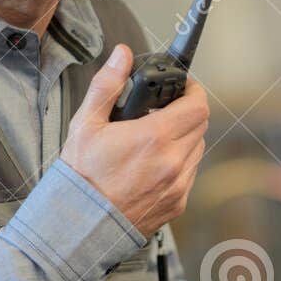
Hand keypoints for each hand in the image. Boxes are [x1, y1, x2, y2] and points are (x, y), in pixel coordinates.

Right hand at [60, 44, 208, 237]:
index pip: (197, 106)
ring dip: (185, 138)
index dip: (193, 92)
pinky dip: (180, 163)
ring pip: (197, 149)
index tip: (183, 88)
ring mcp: (178, 185)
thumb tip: (122, 55)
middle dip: (187, 112)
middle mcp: (172, 162)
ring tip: (157, 137)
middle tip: (166, 110)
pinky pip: (190, 173)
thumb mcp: (86, 124)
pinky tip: (155, 163)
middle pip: (201, 125)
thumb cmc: (80, 177)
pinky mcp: (178, 203)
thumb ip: (108, 85)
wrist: (79, 225)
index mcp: (154, 138)